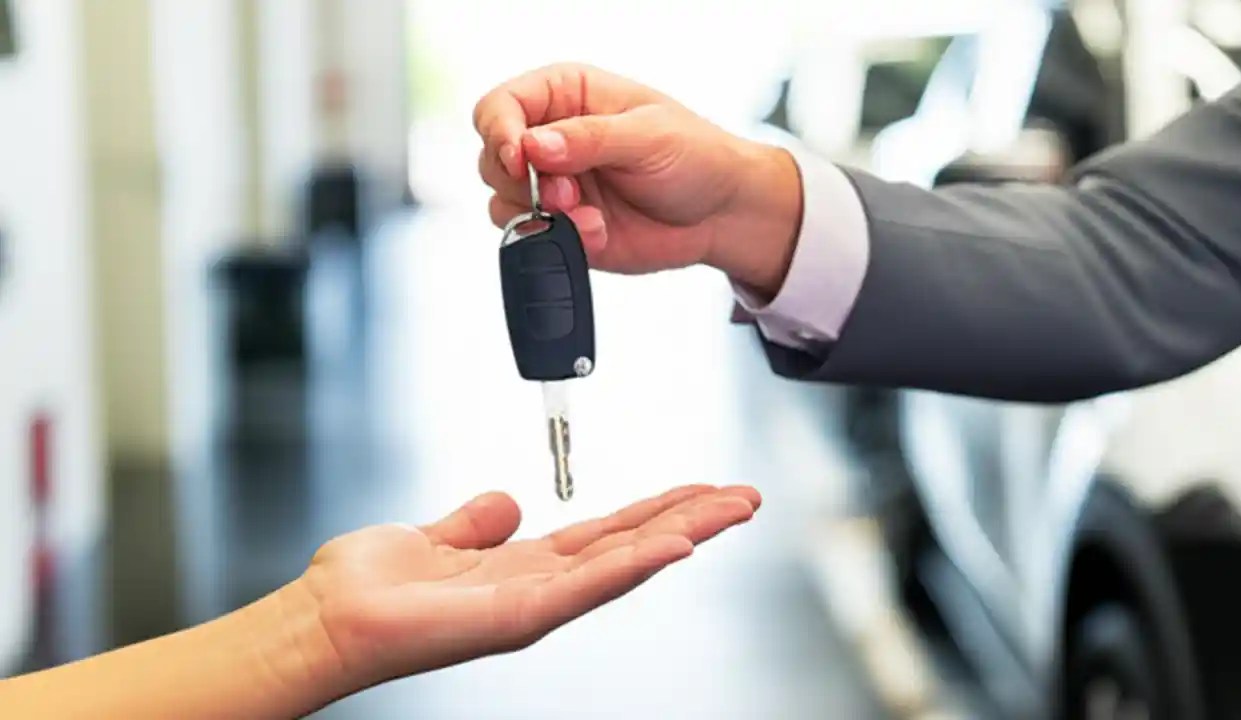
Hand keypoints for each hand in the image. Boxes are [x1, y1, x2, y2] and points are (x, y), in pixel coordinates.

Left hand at [294, 484, 760, 695]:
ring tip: (732, 510)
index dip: (659, 511)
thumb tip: (510, 500)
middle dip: (693, 520)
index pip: (609, 534)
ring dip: (683, 535)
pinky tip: (676, 546)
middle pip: (632, 546)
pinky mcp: (518, 617)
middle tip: (747, 496)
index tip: (703, 489)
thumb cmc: (368, 586)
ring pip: (625, 563)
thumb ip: (475, 521)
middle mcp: (540, 589)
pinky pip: (587, 585)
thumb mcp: (433, 536)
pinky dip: (634, 565)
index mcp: (525, 568)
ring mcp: (535, 607)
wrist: (325, 619)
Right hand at [474, 63, 802, 295]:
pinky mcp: (561, 226)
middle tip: (566, 193)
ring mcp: (553, 185)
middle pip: (491, 156)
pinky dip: (555, 240)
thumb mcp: (648, 135)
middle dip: (521, 181)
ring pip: (501, 200)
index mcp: (567, 95)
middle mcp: (551, 138)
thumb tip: (534, 146)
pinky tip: (596, 233)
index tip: (519, 158)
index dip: (500, 131)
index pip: (502, 106)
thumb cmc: (696, 156)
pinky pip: (530, 236)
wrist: (721, 213)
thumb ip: (589, 138)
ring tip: (589, 215)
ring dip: (539, 214)